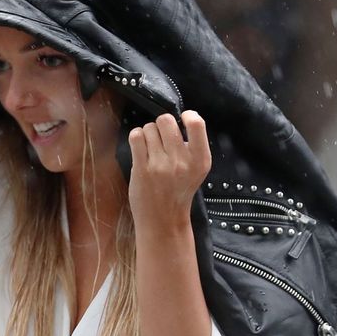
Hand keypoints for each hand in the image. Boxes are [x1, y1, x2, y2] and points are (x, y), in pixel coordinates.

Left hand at [127, 111, 210, 235]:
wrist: (164, 220)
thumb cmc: (179, 191)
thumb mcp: (197, 170)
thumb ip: (193, 146)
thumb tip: (179, 118)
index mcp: (200, 159)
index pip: (197, 123)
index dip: (187, 115)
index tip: (182, 121)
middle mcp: (182, 161)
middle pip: (166, 120)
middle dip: (162, 126)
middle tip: (162, 140)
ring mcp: (161, 165)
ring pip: (149, 128)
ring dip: (148, 134)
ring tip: (151, 149)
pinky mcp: (142, 169)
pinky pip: (136, 137)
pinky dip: (136, 138)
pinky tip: (141, 148)